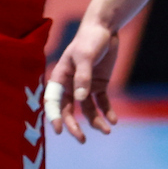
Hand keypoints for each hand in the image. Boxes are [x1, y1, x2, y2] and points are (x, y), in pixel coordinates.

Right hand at [46, 17, 120, 142]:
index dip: (54, 116)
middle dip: (75, 126)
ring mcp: (85, 86)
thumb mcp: (85, 56)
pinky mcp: (99, 85)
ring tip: (106, 131)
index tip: (59, 131)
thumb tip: (80, 99)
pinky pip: (102, 103)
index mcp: (60, 77)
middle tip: (82, 139)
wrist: (105, 29)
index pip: (54, 101)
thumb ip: (83, 77)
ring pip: (87, 109)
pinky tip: (114, 120)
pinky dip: (107, 112)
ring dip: (95, 121)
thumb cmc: (89, 39)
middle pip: (70, 110)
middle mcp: (70, 85)